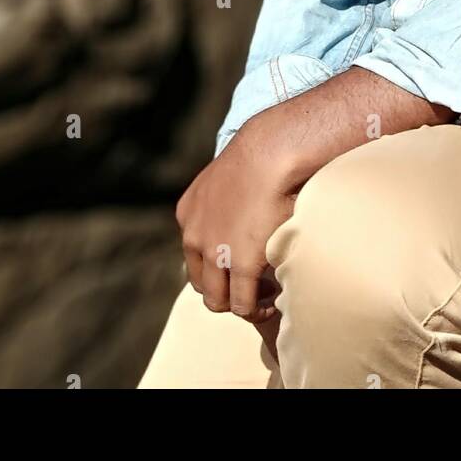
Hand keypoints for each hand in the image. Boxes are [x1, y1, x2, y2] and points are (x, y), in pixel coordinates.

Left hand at [175, 114, 300, 324]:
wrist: (271, 152)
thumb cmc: (261, 156)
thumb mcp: (228, 177)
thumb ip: (226, 199)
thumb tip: (244, 208)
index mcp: (188, 213)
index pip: (194, 255)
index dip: (216, 267)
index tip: (240, 265)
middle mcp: (194, 235)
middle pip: (201, 282)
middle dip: (225, 289)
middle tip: (252, 285)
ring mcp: (214, 252)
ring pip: (217, 299)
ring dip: (239, 302)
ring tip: (264, 295)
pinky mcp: (239, 265)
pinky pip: (242, 304)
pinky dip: (255, 308)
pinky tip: (272, 300)